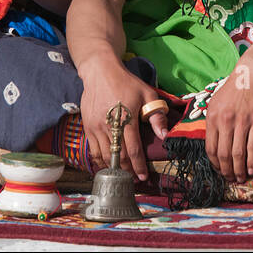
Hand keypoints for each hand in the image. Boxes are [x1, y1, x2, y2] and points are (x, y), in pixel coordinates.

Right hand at [77, 58, 166, 180]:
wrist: (100, 72)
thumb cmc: (126, 83)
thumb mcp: (147, 94)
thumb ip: (156, 115)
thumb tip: (164, 135)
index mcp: (127, 119)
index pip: (133, 149)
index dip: (139, 166)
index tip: (143, 177)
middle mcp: (110, 126)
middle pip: (118, 156)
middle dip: (127, 171)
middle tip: (133, 180)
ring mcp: (96, 127)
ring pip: (104, 156)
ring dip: (114, 168)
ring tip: (122, 175)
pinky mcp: (87, 127)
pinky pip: (93, 150)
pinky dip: (100, 161)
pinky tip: (107, 166)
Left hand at [204, 59, 252, 182]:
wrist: (251, 73)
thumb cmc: (233, 89)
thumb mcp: (216, 102)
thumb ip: (213, 122)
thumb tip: (213, 143)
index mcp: (212, 118)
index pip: (210, 148)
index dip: (214, 164)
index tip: (219, 171)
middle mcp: (225, 121)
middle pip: (224, 154)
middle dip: (226, 171)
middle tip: (230, 179)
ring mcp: (241, 122)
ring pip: (238, 153)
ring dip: (238, 170)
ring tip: (240, 178)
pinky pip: (252, 146)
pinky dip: (251, 161)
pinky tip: (251, 169)